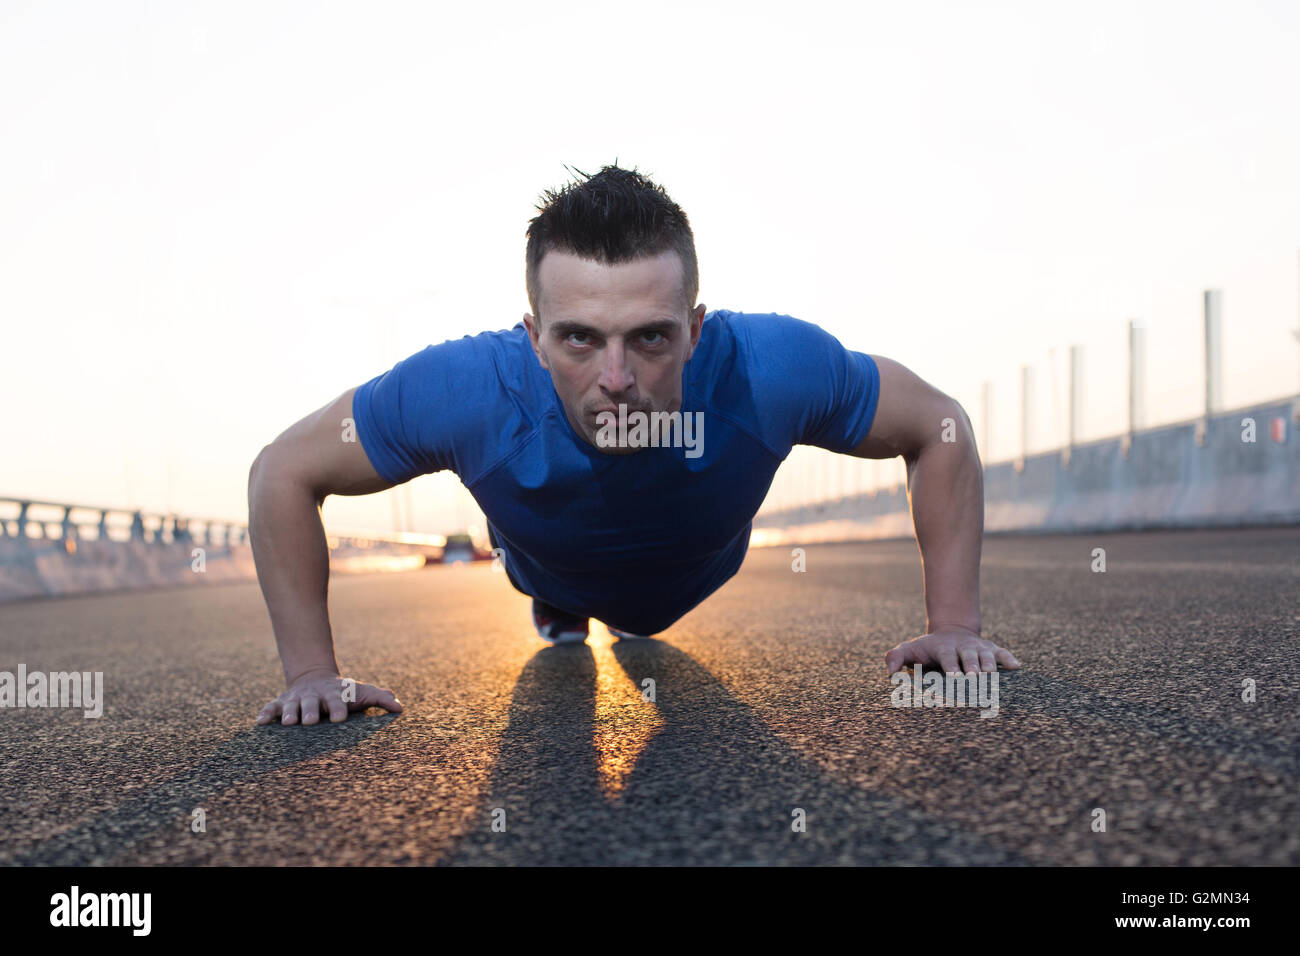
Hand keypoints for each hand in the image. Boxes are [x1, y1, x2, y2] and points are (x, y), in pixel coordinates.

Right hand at [256, 668, 403, 725]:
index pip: (338, 702)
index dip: (338, 709)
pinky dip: (265, 713)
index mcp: (334, 695)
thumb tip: (400, 708)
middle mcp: (314, 697)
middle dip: (311, 711)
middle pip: (311, 704)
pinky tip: (260, 722)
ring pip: (290, 706)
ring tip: (287, 722)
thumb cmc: (345, 693)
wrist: (316, 678)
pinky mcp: (281, 703)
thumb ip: (380, 698)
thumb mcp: (362, 692)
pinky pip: (271, 707)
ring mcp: (297, 699)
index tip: (340, 718)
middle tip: (311, 720)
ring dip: (288, 713)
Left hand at [884, 625, 1020, 675]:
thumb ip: (896, 657)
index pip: (947, 658)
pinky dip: (1009, 659)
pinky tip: (1017, 667)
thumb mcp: (910, 650)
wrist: (951, 632)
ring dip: (990, 666)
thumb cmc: (928, 648)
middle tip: (976, 679)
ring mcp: (979, 648)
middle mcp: (963, 648)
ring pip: (987, 656)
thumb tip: (889, 672)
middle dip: (973, 668)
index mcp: (944, 649)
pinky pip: (1002, 653)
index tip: (955, 676)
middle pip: (970, 658)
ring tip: (994, 677)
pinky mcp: (992, 650)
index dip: (951, 666)